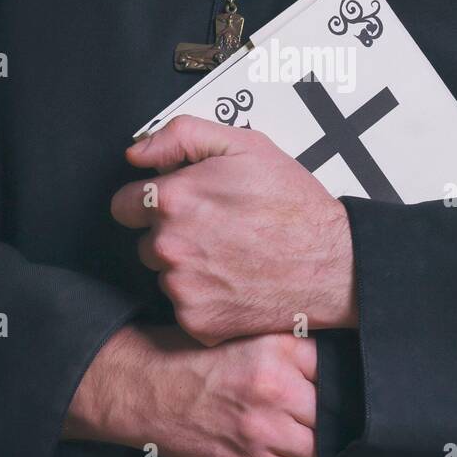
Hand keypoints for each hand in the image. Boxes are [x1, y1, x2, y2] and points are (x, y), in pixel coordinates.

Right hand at [65, 324, 340, 456]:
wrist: (148, 389)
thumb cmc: (192, 360)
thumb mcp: (244, 333)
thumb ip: (286, 345)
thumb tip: (330, 356)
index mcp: (275, 348)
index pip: (334, 362)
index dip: (345, 373)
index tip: (353, 380)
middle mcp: (274, 387)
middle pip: (337, 405)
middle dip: (344, 410)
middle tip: (352, 411)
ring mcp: (265, 429)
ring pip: (326, 445)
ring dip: (336, 444)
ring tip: (343, 438)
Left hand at [110, 115, 356, 345]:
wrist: (332, 264)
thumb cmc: (294, 206)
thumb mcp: (244, 145)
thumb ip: (181, 136)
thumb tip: (137, 153)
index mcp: (173, 199)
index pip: (124, 204)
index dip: (150, 201)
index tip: (178, 206)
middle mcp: (170, 245)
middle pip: (146, 241)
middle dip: (172, 234)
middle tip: (217, 230)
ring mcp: (181, 287)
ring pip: (165, 275)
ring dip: (188, 267)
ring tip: (231, 256)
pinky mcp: (197, 320)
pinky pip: (184, 307)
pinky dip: (204, 299)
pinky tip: (234, 282)